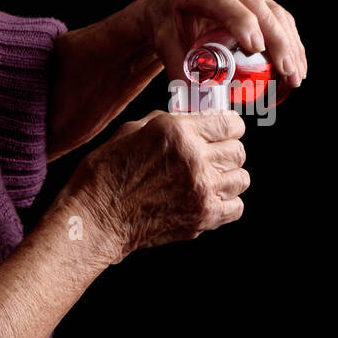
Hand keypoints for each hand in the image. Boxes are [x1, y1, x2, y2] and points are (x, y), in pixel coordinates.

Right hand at [63, 107, 248, 263]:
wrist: (97, 216)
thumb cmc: (107, 172)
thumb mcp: (133, 130)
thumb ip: (169, 122)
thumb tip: (192, 121)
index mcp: (177, 132)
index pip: (230, 123)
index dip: (228, 126)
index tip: (225, 129)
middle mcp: (194, 159)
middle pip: (238, 151)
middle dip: (227, 150)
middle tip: (212, 154)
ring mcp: (201, 190)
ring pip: (241, 178)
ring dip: (227, 176)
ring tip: (209, 178)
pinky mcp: (202, 217)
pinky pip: (236, 207)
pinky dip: (226, 202)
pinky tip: (207, 198)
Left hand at [143, 0, 306, 87]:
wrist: (166, 10)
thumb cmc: (164, 27)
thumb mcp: (164, 44)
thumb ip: (177, 69)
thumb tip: (196, 104)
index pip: (220, 0)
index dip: (241, 21)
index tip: (256, 47)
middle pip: (255, 5)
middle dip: (277, 40)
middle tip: (287, 72)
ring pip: (272, 10)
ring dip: (290, 44)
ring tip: (296, 75)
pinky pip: (278, 15)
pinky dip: (290, 40)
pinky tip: (297, 63)